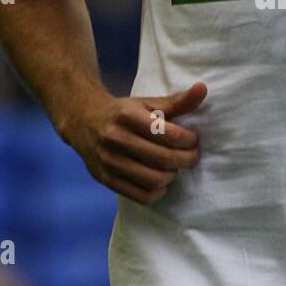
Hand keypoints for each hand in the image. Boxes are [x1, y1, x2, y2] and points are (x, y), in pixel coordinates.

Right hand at [63, 83, 206, 204]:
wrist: (82, 120)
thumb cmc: (123, 112)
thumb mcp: (147, 103)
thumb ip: (177, 101)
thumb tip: (203, 89)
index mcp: (127, 116)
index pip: (169, 135)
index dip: (189, 140)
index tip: (193, 139)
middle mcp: (115, 139)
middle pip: (164, 159)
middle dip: (187, 159)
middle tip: (192, 155)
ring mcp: (108, 161)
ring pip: (154, 180)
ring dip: (173, 175)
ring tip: (174, 166)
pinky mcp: (105, 179)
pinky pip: (140, 196)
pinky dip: (158, 192)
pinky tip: (161, 181)